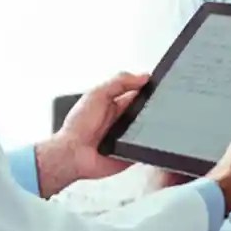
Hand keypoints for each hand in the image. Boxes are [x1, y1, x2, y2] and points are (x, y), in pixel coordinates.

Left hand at [35, 72, 146, 197]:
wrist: (72, 154)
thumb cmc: (77, 126)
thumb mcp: (96, 95)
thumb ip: (118, 82)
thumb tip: (142, 77)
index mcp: (115, 103)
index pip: (138, 92)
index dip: (149, 87)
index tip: (158, 84)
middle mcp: (122, 119)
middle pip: (147, 111)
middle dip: (154, 109)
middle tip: (155, 108)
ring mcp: (128, 136)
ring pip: (150, 129)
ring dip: (152, 127)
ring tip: (149, 126)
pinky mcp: (131, 153)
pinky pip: (147, 148)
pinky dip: (151, 146)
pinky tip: (148, 142)